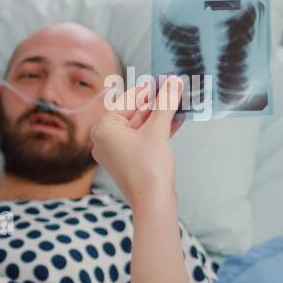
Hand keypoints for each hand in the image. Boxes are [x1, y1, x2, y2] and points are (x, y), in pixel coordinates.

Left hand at [90, 77, 182, 208]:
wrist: (153, 204)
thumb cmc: (149, 168)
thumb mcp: (157, 130)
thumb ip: (165, 103)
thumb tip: (173, 82)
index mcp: (103, 129)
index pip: (126, 101)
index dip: (147, 89)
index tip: (163, 78)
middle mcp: (106, 139)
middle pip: (134, 112)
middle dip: (156, 101)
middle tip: (174, 87)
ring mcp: (118, 151)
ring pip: (141, 125)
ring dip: (161, 114)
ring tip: (179, 100)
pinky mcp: (131, 160)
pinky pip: (144, 138)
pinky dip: (159, 129)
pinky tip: (177, 118)